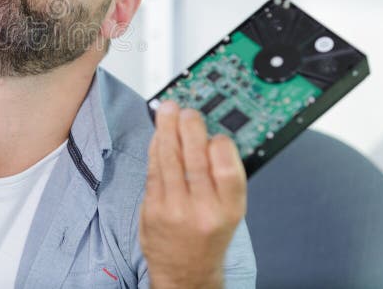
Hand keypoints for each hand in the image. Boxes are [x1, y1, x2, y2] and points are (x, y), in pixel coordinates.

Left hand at [139, 100, 246, 288]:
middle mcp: (202, 210)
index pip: (228, 171)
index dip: (221, 146)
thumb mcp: (229, 212)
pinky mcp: (152, 209)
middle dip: (190, 129)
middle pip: (196, 160)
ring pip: (170, 160)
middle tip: (187, 111)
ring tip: (168, 111)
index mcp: (228, 210)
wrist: (184, 272)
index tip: (216, 132)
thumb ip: (223, 178)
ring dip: (167, 130)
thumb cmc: (208, 238)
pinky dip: (156, 148)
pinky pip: (153, 171)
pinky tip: (158, 135)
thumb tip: (209, 136)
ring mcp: (174, 209)